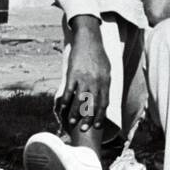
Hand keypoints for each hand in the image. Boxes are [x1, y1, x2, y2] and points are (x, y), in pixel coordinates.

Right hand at [60, 18, 110, 134]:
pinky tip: (62, 108)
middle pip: (92, 104)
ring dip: (75, 113)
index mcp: (105, 82)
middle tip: (84, 129)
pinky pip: (69, 90)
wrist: (89, 40)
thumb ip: (105, 85)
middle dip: (88, 118)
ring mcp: (83, 78)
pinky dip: (66, 100)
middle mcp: (95, 82)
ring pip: (79, 100)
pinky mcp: (73, 74)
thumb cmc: (99, 57)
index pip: (103, 103)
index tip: (97, 126)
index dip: (100, 116)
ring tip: (71, 123)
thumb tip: (104, 100)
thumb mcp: (107, 71)